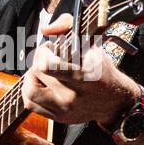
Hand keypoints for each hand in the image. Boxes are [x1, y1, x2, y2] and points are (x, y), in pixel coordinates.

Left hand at [22, 12, 135, 126]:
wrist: (114, 102)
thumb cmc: (102, 70)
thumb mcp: (91, 42)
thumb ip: (68, 25)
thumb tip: (46, 30)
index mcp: (83, 77)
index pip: (47, 66)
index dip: (43, 52)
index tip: (51, 48)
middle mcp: (72, 96)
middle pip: (37, 74)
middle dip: (38, 59)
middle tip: (49, 56)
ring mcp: (64, 110)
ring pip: (29, 91)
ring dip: (32, 77)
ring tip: (43, 72)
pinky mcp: (58, 119)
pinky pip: (31, 104)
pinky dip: (31, 91)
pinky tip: (42, 84)